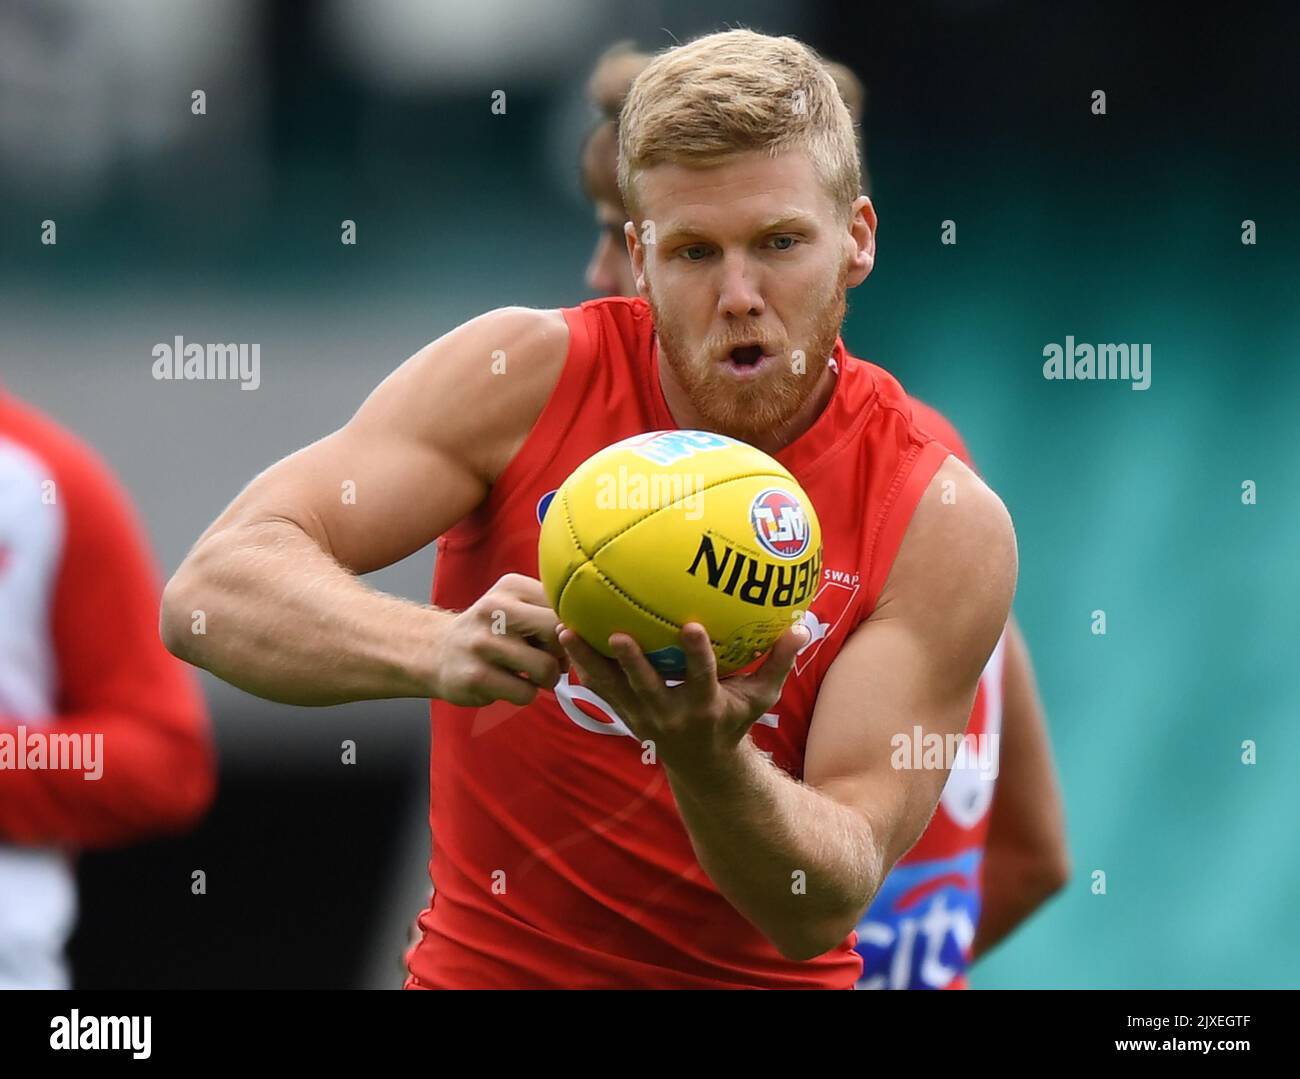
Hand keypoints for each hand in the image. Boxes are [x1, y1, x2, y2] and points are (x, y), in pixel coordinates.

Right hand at [430, 573, 567, 706]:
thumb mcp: (514, 604)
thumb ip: (548, 609)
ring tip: (531, 676)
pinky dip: (526, 695)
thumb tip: (591, 631)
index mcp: (512, 587)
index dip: (571, 630)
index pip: (563, 607)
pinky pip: (526, 694)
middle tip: (551, 661)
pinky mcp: (476, 676)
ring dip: (546, 680)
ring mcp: (483, 643)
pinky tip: (509, 684)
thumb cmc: (490, 631)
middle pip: (558, 634)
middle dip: (563, 655)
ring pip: (546, 669)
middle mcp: (495, 609)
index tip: (559, 640)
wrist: (436, 651)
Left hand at [557, 620, 808, 777]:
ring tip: (567, 632)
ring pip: (612, 688)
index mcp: (705, 707)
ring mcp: (643, 717)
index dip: (697, 654)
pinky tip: (565, 637)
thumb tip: (803, 626)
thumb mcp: (760, 698)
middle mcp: (670, 713)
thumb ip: (778, 663)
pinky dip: (582, 666)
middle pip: (647, 686)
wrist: (703, 765)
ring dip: (589, 662)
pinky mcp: (625, 715)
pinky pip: (600, 689)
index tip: (691, 627)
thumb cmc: (734, 722)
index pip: (701, 678)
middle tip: (617, 633)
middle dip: (632, 662)